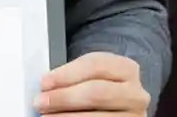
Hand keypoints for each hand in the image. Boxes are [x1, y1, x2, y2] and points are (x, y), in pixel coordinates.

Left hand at [35, 52, 150, 115]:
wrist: (118, 106)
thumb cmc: (100, 87)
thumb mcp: (92, 75)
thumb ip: (73, 76)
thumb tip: (45, 86)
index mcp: (127, 69)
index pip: (95, 65)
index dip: (67, 74)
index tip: (44, 82)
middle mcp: (136, 94)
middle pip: (97, 93)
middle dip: (64, 97)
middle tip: (40, 102)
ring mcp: (134, 116)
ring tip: (46, 116)